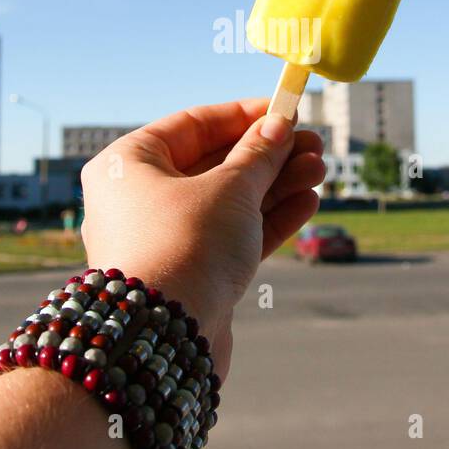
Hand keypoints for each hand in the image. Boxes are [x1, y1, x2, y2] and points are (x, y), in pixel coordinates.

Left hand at [79, 98, 324, 377]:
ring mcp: (164, 239)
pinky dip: (267, 219)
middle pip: (214, 163)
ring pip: (228, 202)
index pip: (193, 124)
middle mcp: (138, 199)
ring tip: (320, 172)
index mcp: (128, 164)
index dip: (244, 116)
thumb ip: (258, 154)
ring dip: (276, 185)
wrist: (163, 338)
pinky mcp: (189, 274)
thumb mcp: (230, 188)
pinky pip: (230, 236)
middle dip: (268, 154)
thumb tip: (278, 126)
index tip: (286, 110)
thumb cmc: (185, 246)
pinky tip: (306, 203)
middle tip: (314, 145)